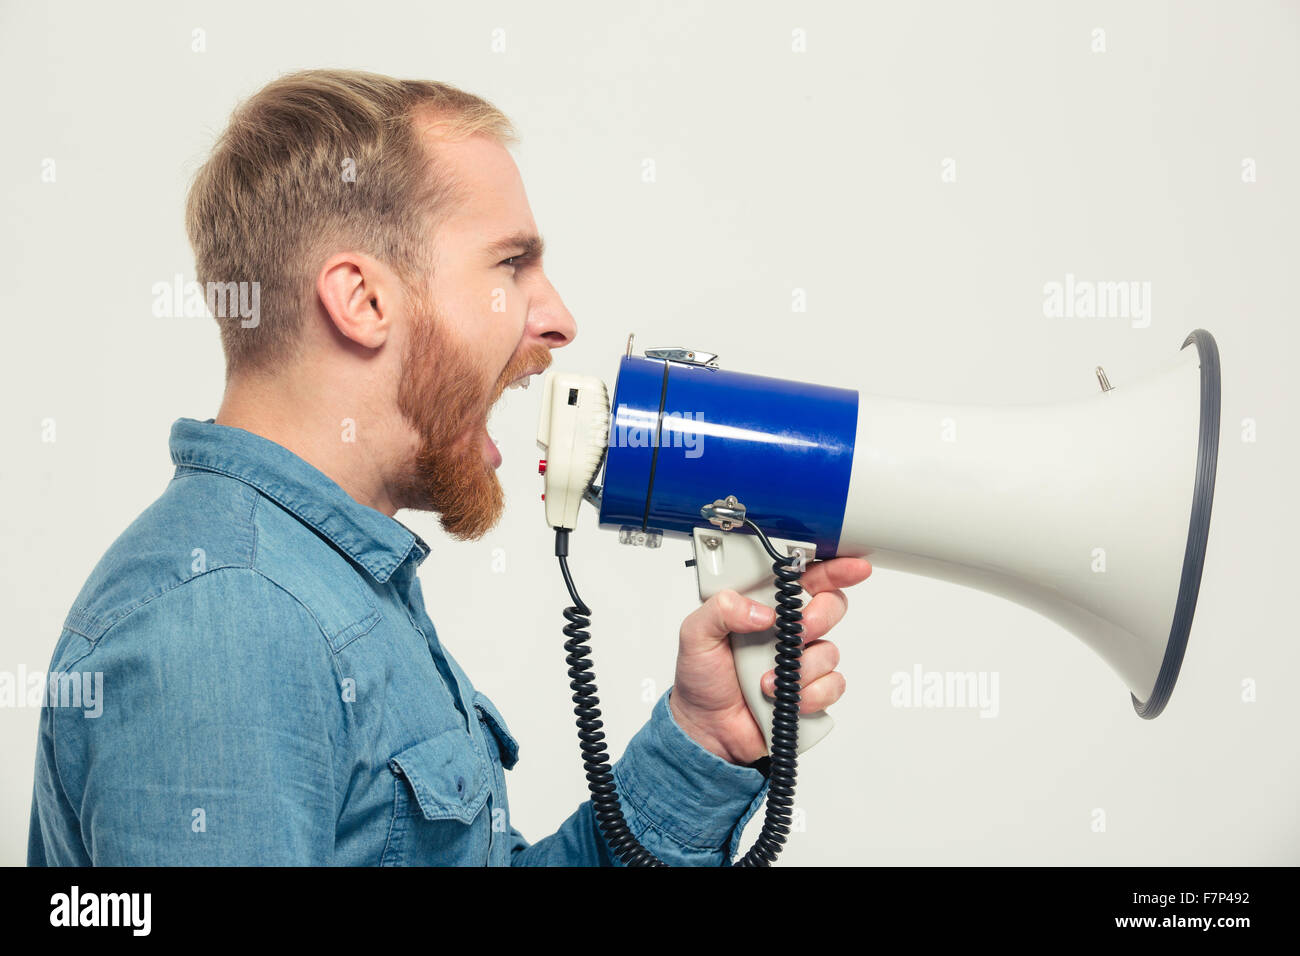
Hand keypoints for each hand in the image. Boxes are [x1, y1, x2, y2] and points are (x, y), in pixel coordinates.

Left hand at [668, 556, 871, 765]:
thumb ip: (720, 609)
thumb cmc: (701, 679)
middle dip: (819, 617)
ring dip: (801, 668)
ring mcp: (801, 660)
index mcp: (764, 606)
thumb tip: (761, 611)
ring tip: (767, 680)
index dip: (833, 568)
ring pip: (830, 651)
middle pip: (830, 606)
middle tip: (797, 632)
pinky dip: (809, 694)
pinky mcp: (811, 691)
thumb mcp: (695, 635)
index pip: (804, 578)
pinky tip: (782, 697)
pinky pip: (832, 685)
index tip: (852, 567)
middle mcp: (788, 630)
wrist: (707, 730)